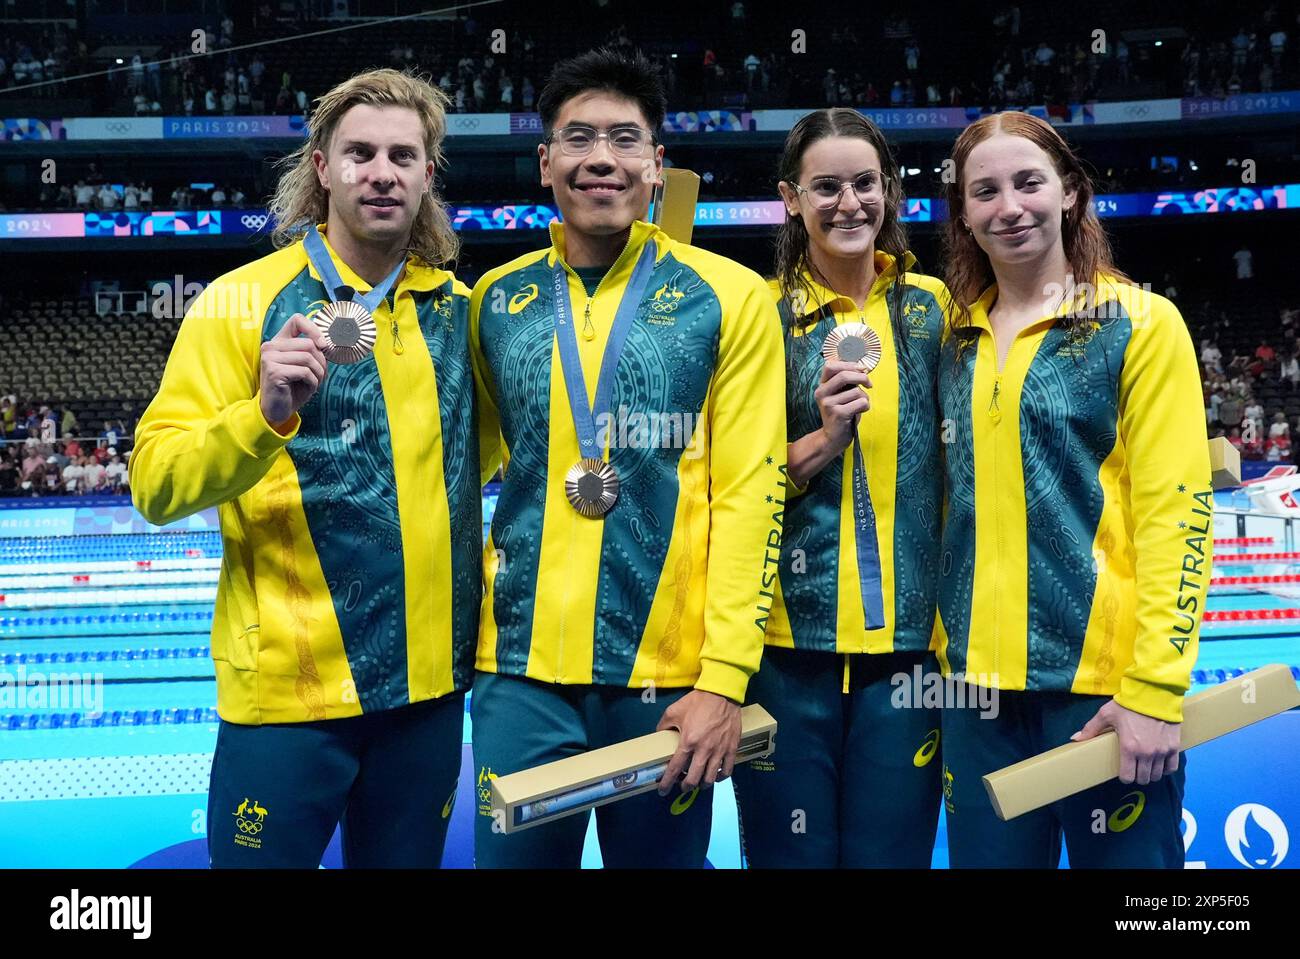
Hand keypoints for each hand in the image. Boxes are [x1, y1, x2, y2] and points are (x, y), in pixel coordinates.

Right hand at [259, 313, 327, 429]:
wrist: (276, 410)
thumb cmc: (292, 388)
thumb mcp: (304, 366)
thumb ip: (311, 352)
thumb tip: (326, 344)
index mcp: (278, 342)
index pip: (297, 320)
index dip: (314, 329)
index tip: (323, 345)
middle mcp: (271, 346)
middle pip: (309, 344)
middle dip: (321, 362)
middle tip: (321, 375)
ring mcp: (270, 358)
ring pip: (308, 357)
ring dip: (318, 373)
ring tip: (314, 383)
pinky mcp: (274, 371)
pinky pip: (304, 372)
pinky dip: (312, 382)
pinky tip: (307, 389)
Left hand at [655, 690, 741, 794]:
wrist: (722, 693)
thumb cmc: (698, 701)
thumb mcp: (674, 710)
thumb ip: (664, 725)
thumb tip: (659, 735)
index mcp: (688, 741)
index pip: (675, 768)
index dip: (666, 782)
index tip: (662, 790)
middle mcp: (704, 750)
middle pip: (693, 779)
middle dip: (685, 787)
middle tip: (682, 787)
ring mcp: (719, 750)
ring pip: (710, 778)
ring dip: (702, 785)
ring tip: (698, 783)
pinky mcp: (732, 748)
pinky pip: (727, 770)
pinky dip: (720, 777)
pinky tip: (715, 776)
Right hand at [814, 359, 871, 453]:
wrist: (833, 438)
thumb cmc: (842, 414)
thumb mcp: (841, 395)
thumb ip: (847, 382)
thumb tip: (863, 369)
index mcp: (821, 386)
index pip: (830, 366)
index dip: (848, 364)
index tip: (861, 370)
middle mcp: (821, 393)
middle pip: (844, 375)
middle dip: (862, 378)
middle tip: (869, 385)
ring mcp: (828, 404)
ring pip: (856, 392)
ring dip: (865, 398)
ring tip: (859, 406)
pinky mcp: (838, 414)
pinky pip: (861, 403)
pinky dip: (866, 407)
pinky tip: (859, 413)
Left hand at [1071, 698, 1181, 784]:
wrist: (1155, 694)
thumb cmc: (1129, 704)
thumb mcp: (1106, 714)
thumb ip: (1091, 728)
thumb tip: (1075, 739)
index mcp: (1128, 748)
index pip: (1128, 777)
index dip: (1124, 777)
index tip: (1123, 772)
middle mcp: (1146, 754)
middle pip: (1143, 778)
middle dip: (1137, 776)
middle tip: (1134, 768)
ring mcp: (1161, 752)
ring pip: (1157, 775)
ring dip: (1150, 773)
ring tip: (1146, 766)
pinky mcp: (1174, 747)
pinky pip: (1171, 768)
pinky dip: (1165, 769)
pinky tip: (1159, 764)